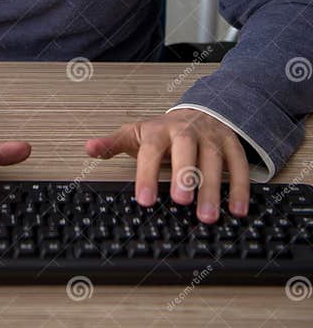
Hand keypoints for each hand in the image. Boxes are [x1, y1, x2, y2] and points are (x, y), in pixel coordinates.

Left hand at [85, 109, 249, 223]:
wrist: (198, 111)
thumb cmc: (163, 131)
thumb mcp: (136, 134)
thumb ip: (113, 144)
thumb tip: (88, 148)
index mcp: (159, 129)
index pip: (151, 149)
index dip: (147, 173)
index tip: (144, 200)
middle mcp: (186, 130)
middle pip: (186, 147)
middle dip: (184, 173)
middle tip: (181, 201)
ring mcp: (210, 135)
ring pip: (213, 158)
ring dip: (212, 187)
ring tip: (208, 216)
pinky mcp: (231, 143)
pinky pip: (239, 163)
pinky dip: (240, 186)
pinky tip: (237, 210)